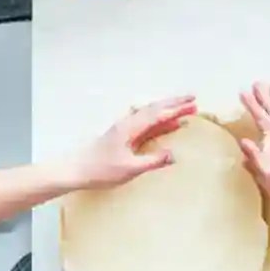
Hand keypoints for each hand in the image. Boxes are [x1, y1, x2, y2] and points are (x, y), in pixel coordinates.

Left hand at [64, 96, 196, 189]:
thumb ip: (152, 161)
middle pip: (155, 109)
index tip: (192, 104)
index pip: (157, 115)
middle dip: (175, 104)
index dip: (176, 109)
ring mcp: (126, 129)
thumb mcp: (129, 169)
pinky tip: (169, 126)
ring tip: (186, 110)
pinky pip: (147, 125)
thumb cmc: (101, 170)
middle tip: (193, 100)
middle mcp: (128, 124)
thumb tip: (173, 155)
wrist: (76, 170)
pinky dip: (161, 122)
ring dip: (168, 111)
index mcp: (130, 128)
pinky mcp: (124, 136)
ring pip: (151, 115)